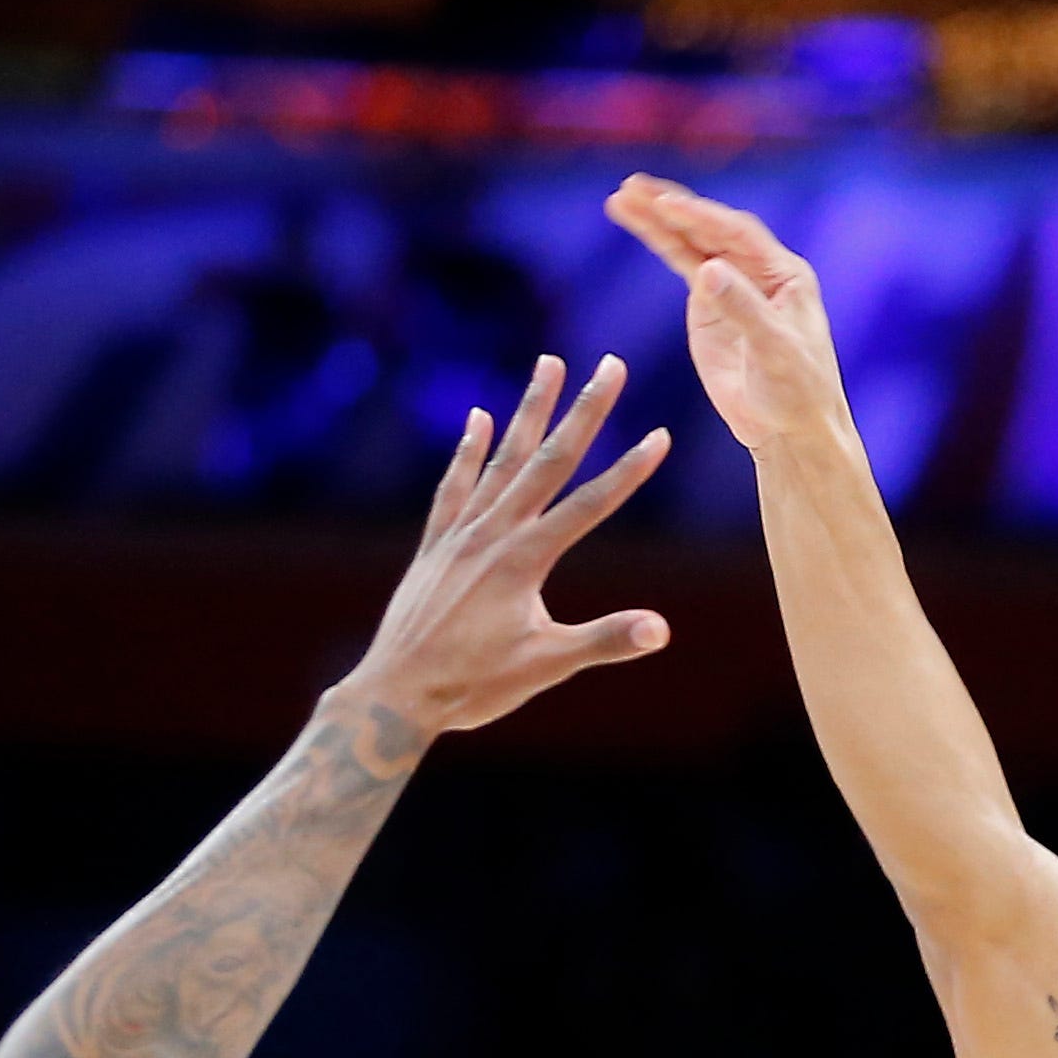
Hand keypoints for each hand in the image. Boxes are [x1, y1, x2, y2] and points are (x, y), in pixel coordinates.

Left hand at [343, 355, 669, 741]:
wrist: (396, 694)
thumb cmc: (472, 686)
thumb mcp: (545, 666)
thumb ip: (603, 641)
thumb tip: (660, 630)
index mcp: (525, 559)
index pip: (589, 504)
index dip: (630, 471)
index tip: (661, 434)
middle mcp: (492, 533)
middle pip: (548, 460)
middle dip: (585, 411)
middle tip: (611, 365)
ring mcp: (460, 534)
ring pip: (502, 458)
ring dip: (529, 410)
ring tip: (549, 364)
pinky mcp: (435, 545)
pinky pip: (455, 486)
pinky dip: (468, 451)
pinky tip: (478, 419)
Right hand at [606, 175, 851, 459]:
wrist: (789, 429)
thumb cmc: (797, 391)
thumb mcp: (775, 351)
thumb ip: (743, 309)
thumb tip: (707, 270)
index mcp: (782, 274)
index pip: (737, 235)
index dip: (701, 218)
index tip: (666, 204)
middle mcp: (756, 270)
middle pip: (709, 230)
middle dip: (672, 207)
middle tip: (633, 186)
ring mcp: (729, 285)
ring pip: (690, 243)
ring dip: (657, 219)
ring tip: (621, 198)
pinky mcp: (708, 306)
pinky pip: (681, 265)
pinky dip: (660, 243)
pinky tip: (636, 221)